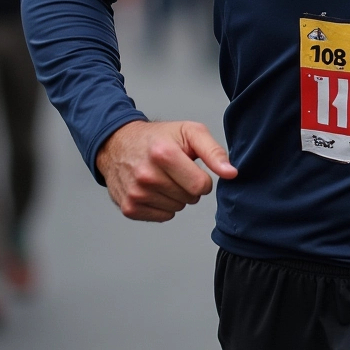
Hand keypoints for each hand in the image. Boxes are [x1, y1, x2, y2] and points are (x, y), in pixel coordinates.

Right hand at [96, 120, 237, 221]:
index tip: (193, 168)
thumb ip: (214, 152)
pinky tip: (154, 189)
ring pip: (178, 208)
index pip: (201, 186)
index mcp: (163, 154)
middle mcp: (147, 176)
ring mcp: (136, 193)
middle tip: (176, 170)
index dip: (203, 179)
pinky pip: (163, 217)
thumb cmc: (158, 137)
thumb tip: (231, 173)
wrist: (118, 143)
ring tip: (164, 177)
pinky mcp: (129, 207)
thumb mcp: (190, 132)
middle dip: (189, 186)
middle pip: (190, 198)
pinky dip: (163, 205)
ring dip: (176, 196)